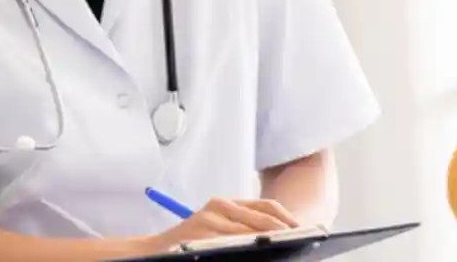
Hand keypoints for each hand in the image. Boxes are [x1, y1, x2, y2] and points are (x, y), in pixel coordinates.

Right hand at [147, 197, 300, 250]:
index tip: (302, 230)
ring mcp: (210, 219)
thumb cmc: (190, 242)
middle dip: (283, 231)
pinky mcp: (202, 232)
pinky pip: (233, 242)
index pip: (265, 206)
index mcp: (226, 203)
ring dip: (269, 241)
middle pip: (262, 217)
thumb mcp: (216, 228)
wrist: (154, 250)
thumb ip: (239, 227)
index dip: (286, 218)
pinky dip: (248, 247)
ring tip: (284, 247)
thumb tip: (278, 235)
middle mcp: (219, 206)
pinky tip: (260, 253)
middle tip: (299, 239)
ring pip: (250, 231)